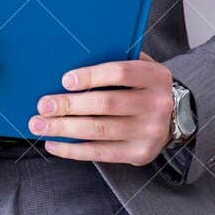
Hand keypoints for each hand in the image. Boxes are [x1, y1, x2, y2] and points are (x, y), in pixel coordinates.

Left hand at [27, 52, 173, 165]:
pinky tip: (54, 144)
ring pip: (99, 130)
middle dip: (69, 105)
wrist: (175, 118)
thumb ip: (115, 61)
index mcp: (155, 77)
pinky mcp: (140, 154)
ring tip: (39, 125)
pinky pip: (101, 153)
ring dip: (64, 129)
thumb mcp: (140, 68)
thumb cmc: (143, 88)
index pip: (120, 73)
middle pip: (105, 104)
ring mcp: (149, 132)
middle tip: (43, 105)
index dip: (91, 75)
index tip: (64, 80)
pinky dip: (73, 150)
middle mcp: (156, 105)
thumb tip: (71, 60)